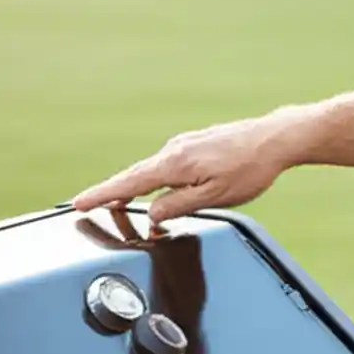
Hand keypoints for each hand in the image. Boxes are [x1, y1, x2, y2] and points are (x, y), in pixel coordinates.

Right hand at [70, 113, 301, 221]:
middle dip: (110, 192)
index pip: (129, 184)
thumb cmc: (250, 169)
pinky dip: (153, 178)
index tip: (79, 202)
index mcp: (175, 164)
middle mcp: (174, 150)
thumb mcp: (214, 197)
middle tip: (86, 205)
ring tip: (115, 203)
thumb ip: (178, 206)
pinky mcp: (194, 144)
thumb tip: (151, 214)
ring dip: (134, 187)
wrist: (274, 139)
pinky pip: (165, 165)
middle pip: (135, 176)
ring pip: (151, 170)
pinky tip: (155, 188)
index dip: (103, 195)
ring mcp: (184, 144)